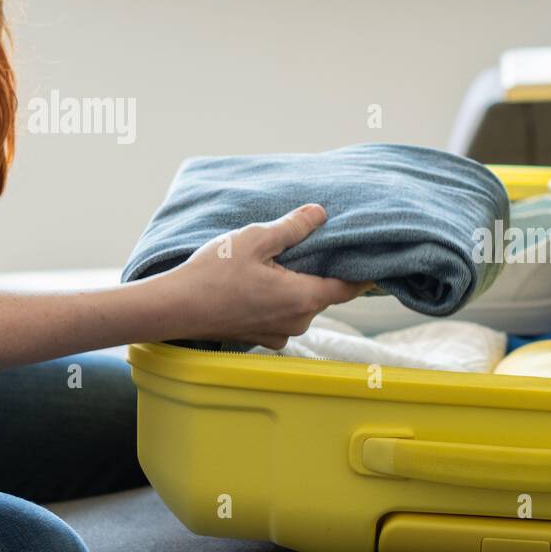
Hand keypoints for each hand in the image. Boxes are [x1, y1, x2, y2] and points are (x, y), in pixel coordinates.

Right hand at [156, 204, 368, 348]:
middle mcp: (298, 322)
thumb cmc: (212, 274)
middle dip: (322, 271)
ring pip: (301, 303)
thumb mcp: (256, 239)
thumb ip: (293, 227)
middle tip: (316, 246)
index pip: (350, 288)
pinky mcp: (260, 337)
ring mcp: (278, 334)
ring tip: (281, 260)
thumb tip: (321, 214)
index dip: (365, 274)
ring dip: (297, 284)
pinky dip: (279, 297)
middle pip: (324, 293)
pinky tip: (260, 280)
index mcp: (304, 299)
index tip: (377, 261)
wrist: (173, 309)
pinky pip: (281, 314)